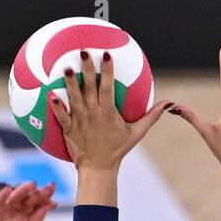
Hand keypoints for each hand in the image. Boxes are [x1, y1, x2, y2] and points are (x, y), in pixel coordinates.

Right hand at [0, 181, 56, 220]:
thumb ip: (39, 219)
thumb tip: (51, 204)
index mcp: (31, 213)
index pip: (40, 200)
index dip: (46, 193)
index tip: (51, 188)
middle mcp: (20, 207)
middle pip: (30, 196)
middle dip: (38, 192)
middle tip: (44, 190)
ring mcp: (8, 206)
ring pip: (17, 194)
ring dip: (24, 189)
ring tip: (31, 185)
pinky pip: (0, 199)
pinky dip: (3, 194)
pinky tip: (8, 190)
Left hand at [52, 49, 170, 170]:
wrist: (98, 168)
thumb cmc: (117, 149)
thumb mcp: (137, 133)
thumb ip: (152, 116)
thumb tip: (169, 103)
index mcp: (108, 112)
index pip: (107, 86)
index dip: (107, 70)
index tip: (106, 54)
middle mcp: (93, 114)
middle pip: (89, 88)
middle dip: (87, 68)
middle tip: (82, 51)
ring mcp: (80, 121)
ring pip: (74, 99)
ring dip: (70, 83)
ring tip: (66, 67)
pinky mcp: (69, 130)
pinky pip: (61, 117)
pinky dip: (57, 107)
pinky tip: (51, 94)